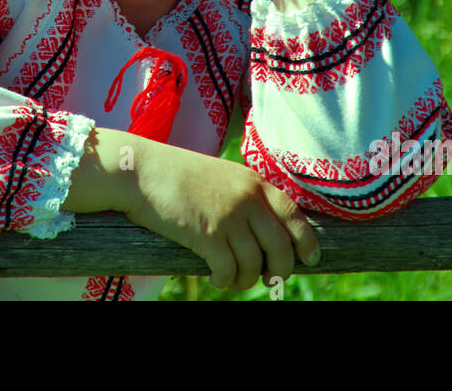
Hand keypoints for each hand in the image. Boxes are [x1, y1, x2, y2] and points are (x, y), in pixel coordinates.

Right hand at [121, 139, 319, 290]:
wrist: (140, 170)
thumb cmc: (176, 174)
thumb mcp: (221, 177)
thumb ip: (245, 197)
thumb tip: (262, 232)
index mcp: (253, 182)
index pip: (293, 214)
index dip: (306, 240)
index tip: (311, 258)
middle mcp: (247, 199)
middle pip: (280, 246)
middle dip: (279, 270)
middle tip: (269, 280)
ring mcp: (227, 217)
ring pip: (253, 264)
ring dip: (246, 280)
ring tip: (232, 280)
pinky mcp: (206, 235)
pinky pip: (228, 270)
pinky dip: (224, 280)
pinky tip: (215, 278)